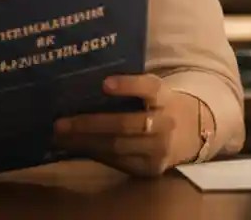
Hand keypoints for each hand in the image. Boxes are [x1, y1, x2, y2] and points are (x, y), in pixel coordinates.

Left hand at [52, 73, 200, 177]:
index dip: (129, 85)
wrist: (190, 132)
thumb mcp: (150, 90)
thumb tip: (80, 81)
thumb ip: (127, 85)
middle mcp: (166, 123)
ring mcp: (160, 150)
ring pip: (118, 147)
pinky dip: (93, 153)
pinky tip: (74, 147)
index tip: (104, 83)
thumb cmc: (156, 104)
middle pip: (127, 124)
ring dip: (85, 142)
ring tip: (60, 137)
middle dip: (91, 124)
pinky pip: (117, 162)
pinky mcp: (151, 169)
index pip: (150, 88)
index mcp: (165, 96)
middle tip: (60, 123)